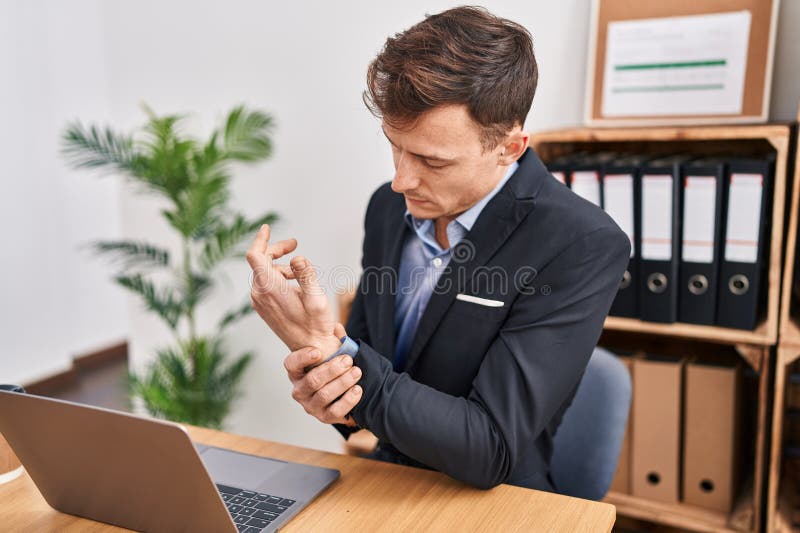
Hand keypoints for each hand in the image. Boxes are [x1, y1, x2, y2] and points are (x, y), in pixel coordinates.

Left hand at [246, 224, 339, 354]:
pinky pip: (265, 283)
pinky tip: (294, 281)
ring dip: (280, 264)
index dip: (260, 239)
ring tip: (299, 268)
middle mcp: (260, 294)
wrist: (311, 349)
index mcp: (270, 289)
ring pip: (263, 272)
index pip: (255, 256)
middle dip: (277, 249)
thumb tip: (297, 258)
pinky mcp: (264, 307)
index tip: (267, 227)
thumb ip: (306, 275)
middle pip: (260, 261)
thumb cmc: (316, 325)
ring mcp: (260, 302)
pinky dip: (278, 276)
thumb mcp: (316, 298)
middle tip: (295, 244)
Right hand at [284, 324, 362, 425]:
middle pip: (312, 380)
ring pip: (324, 395)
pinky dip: (348, 399)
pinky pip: (335, 411)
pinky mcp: (324, 418)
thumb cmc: (335, 370)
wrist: (346, 393)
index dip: (302, 358)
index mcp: (297, 372)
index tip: (318, 351)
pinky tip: (358, 389)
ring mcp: (311, 406)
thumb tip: (337, 328)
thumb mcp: (333, 353)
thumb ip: (334, 340)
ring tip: (356, 372)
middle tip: (348, 360)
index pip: (291, 364)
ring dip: (343, 382)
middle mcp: (300, 390)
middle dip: (332, 369)